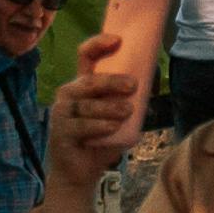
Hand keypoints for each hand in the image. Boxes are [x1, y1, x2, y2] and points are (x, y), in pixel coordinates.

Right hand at [48, 30, 148, 199]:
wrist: (81, 172)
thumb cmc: (103, 138)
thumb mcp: (121, 115)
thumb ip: (130, 97)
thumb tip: (153, 78)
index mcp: (83, 84)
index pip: (86, 56)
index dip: (99, 44)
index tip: (118, 40)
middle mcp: (69, 95)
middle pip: (90, 81)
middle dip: (113, 82)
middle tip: (133, 86)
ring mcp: (61, 114)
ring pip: (87, 105)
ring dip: (110, 108)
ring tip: (127, 111)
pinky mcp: (59, 133)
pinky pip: (81, 126)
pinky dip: (100, 126)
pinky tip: (112, 127)